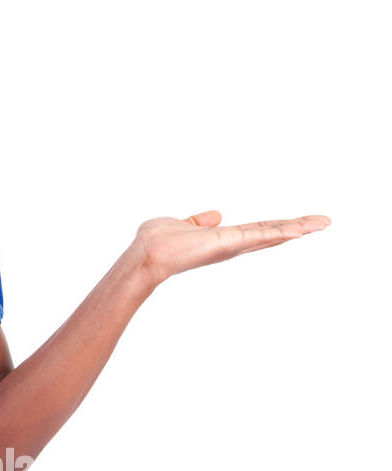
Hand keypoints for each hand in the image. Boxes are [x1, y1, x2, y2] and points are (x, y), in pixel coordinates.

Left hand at [130, 209, 331, 285]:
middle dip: (299, 227)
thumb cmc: (156, 242)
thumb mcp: (181, 225)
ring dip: (299, 227)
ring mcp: (233, 245)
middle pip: (272, 233)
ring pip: (272, 234)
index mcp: (223, 239)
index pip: (257, 230)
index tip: (300, 223)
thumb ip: (198, 221)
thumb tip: (215, 215)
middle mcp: (232, 245)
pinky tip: (301, 229)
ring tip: (324, 222)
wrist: (145, 255)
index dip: (278, 226)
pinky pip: (260, 235)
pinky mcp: (229, 243)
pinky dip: (281, 232)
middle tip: (325, 222)